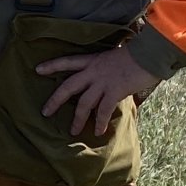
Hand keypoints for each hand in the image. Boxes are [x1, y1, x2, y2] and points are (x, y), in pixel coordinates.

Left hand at [37, 46, 157, 138]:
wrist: (149, 54)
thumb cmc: (136, 54)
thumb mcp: (114, 58)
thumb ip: (106, 69)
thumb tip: (106, 80)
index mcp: (92, 60)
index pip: (67, 61)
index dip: (52, 65)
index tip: (37, 69)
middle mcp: (93, 71)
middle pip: (68, 86)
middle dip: (55, 100)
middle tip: (45, 112)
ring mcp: (103, 82)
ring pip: (83, 103)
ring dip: (77, 119)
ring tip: (73, 131)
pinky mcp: (114, 91)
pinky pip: (103, 111)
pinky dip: (99, 122)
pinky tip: (98, 132)